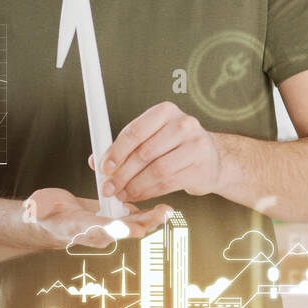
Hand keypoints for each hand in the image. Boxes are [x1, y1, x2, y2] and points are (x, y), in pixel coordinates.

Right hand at [22, 187, 172, 248]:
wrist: (46, 221)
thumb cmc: (42, 216)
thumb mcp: (39, 209)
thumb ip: (39, 207)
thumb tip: (33, 206)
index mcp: (79, 228)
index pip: (102, 229)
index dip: (119, 227)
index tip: (135, 225)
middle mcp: (96, 232)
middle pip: (125, 229)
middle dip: (145, 222)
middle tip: (162, 212)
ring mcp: (106, 228)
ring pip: (132, 225)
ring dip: (150, 218)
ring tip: (166, 210)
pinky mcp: (111, 220)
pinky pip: (131, 219)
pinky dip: (144, 212)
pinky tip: (157, 206)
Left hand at [94, 101, 221, 203]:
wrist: (211, 158)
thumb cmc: (174, 146)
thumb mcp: (150, 138)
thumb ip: (124, 147)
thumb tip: (96, 161)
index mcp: (165, 112)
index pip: (135, 131)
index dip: (116, 151)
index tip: (104, 168)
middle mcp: (183, 124)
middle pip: (144, 153)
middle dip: (122, 174)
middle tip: (108, 188)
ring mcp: (195, 145)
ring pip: (156, 170)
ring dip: (134, 186)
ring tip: (122, 194)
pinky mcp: (200, 167)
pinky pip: (168, 183)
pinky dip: (148, 192)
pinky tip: (138, 196)